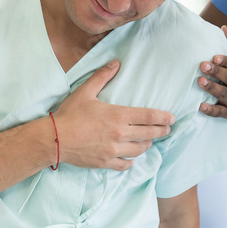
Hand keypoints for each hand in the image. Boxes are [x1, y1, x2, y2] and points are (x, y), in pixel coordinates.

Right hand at [52, 60, 174, 170]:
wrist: (54, 139)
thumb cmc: (69, 114)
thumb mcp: (85, 91)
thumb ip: (102, 76)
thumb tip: (115, 63)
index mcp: (118, 115)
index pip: (149, 116)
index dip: (163, 118)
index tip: (172, 118)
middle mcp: (120, 133)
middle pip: (149, 133)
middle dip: (161, 131)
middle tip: (167, 129)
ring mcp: (113, 150)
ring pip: (139, 150)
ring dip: (147, 145)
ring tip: (150, 141)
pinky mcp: (105, 162)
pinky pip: (125, 165)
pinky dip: (131, 161)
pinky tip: (131, 157)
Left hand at [198, 25, 226, 121]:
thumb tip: (223, 28)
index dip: (225, 61)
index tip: (215, 57)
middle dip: (215, 72)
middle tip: (203, 66)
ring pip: (223, 94)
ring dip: (211, 88)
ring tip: (200, 81)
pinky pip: (220, 112)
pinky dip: (211, 110)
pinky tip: (201, 106)